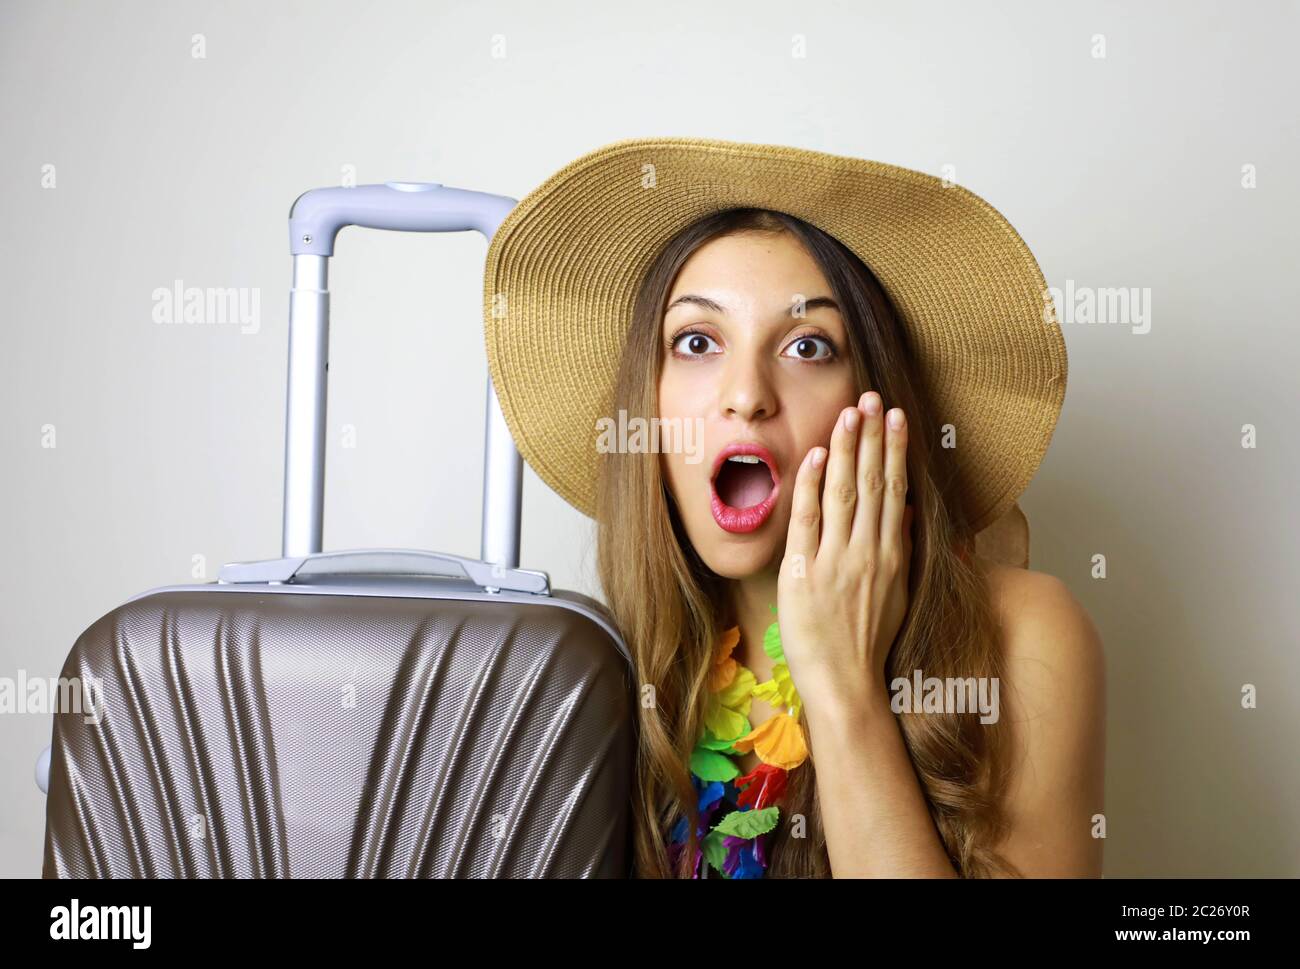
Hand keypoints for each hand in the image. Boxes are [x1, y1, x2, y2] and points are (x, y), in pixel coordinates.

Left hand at [777, 391, 913, 713]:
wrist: (847, 684)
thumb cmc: (870, 644)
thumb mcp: (897, 595)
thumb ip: (899, 552)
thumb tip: (902, 515)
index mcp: (892, 556)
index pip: (895, 490)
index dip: (894, 450)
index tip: (896, 418)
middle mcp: (868, 553)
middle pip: (872, 483)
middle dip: (872, 437)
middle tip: (872, 399)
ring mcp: (836, 562)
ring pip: (843, 494)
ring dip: (846, 450)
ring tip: (850, 414)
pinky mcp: (804, 574)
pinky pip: (808, 521)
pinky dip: (813, 486)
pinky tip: (817, 456)